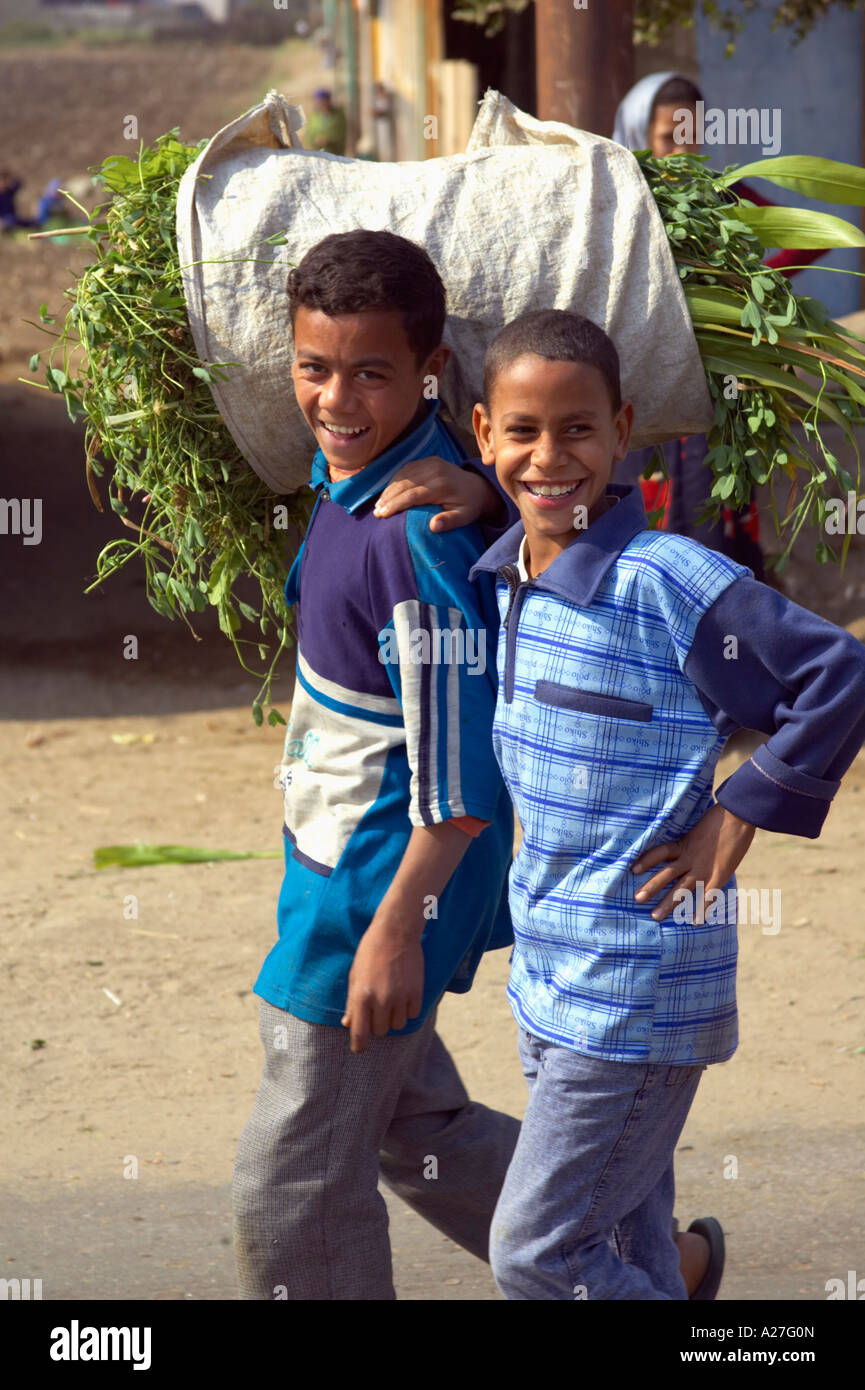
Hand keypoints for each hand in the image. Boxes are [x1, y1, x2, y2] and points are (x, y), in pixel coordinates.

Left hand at [342, 921, 423, 1053]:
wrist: (395, 932)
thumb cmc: (370, 952)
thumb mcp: (355, 975)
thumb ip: (352, 1002)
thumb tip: (348, 1023)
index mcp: (362, 996)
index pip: (360, 1033)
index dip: (359, 1045)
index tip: (359, 1049)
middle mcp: (381, 1000)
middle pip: (380, 1031)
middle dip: (376, 1025)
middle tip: (376, 1010)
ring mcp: (400, 997)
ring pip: (397, 1025)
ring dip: (393, 1018)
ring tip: (391, 1001)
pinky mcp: (416, 992)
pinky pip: (412, 1015)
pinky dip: (407, 1010)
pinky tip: (403, 996)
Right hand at [374, 456, 499, 531]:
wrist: (477, 487)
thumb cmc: (469, 506)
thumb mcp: (464, 517)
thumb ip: (449, 522)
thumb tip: (433, 527)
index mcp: (442, 485)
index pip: (412, 495)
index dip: (395, 505)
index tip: (382, 515)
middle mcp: (435, 470)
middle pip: (404, 484)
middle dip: (388, 498)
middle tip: (376, 512)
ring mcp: (431, 462)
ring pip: (403, 475)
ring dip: (389, 489)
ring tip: (379, 504)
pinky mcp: (428, 460)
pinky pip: (407, 469)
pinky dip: (396, 480)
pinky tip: (388, 492)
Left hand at [631, 803, 755, 922]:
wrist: (739, 817)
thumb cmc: (720, 817)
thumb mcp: (699, 827)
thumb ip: (690, 839)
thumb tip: (684, 841)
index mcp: (684, 844)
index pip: (660, 852)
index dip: (646, 860)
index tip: (633, 870)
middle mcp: (690, 858)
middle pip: (666, 875)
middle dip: (651, 887)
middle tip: (637, 898)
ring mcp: (703, 869)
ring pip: (682, 889)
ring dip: (668, 904)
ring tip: (655, 917)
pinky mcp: (719, 876)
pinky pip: (708, 896)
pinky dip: (702, 910)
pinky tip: (695, 923)